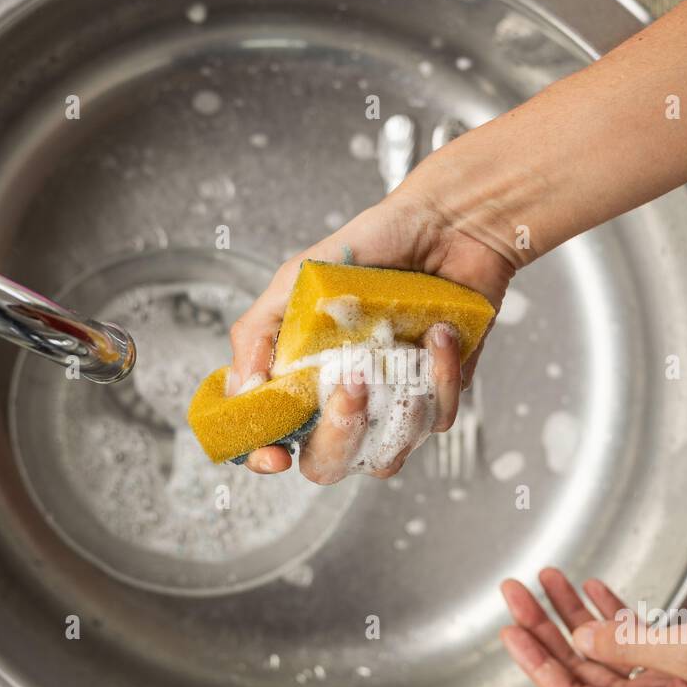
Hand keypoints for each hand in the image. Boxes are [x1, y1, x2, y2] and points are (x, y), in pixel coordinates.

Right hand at [228, 187, 515, 482]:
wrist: (443, 223)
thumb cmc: (368, 248)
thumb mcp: (296, 281)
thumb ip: (260, 333)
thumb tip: (243, 389)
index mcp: (302, 379)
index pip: (273, 439)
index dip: (266, 456)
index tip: (275, 454)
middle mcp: (343, 401)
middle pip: (327, 463)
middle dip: (339, 433)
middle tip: (352, 383)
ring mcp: (392, 405)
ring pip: (388, 455)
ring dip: (398, 409)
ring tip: (406, 348)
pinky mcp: (440, 395)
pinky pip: (439, 418)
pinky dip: (440, 376)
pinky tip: (439, 333)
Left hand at [500, 568, 686, 686]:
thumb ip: (631, 643)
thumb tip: (580, 636)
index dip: (537, 663)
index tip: (509, 629)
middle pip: (583, 666)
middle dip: (548, 627)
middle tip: (518, 593)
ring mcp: (674, 680)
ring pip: (608, 647)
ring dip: (577, 613)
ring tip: (550, 579)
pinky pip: (639, 637)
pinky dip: (616, 612)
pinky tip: (597, 590)